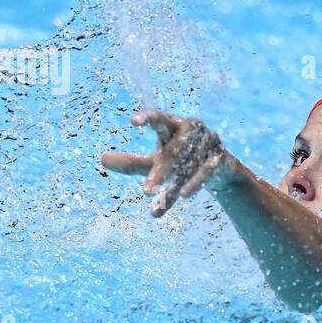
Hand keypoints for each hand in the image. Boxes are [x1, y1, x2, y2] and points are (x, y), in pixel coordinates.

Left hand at [101, 109, 233, 216]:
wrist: (218, 169)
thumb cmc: (180, 160)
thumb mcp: (155, 162)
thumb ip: (131, 162)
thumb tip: (101, 160)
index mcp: (172, 124)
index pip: (158, 118)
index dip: (147, 118)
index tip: (132, 122)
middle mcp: (191, 129)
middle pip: (173, 150)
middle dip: (160, 172)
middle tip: (145, 191)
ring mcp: (208, 141)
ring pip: (188, 166)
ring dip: (175, 186)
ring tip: (159, 205)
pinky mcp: (220, 157)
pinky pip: (206, 171)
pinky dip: (195, 183)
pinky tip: (183, 196)